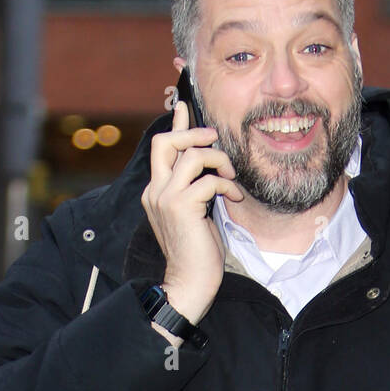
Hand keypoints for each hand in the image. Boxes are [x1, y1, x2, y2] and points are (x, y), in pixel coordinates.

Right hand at [141, 99, 243, 326]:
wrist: (190, 283)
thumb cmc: (197, 252)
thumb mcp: (196, 212)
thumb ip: (197, 187)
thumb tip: (210, 165)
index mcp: (156, 191)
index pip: (161, 148)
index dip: (175, 125)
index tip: (183, 106)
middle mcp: (155, 190)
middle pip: (166, 141)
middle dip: (194, 134)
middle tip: (215, 140)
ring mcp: (164, 198)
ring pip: (190, 155)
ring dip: (217, 160)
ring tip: (231, 176)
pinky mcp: (180, 207)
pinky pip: (208, 180)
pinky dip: (226, 184)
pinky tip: (234, 196)